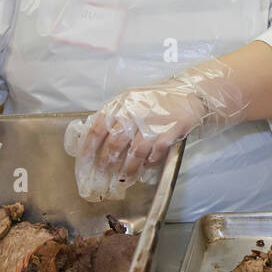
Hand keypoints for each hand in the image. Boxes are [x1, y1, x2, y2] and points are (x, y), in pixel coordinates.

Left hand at [64, 59, 247, 201]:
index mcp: (120, 105)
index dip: (88, 151)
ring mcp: (152, 122)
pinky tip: (146, 167)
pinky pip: (156, 153)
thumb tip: (91, 140)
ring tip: (123, 180)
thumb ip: (113, 117)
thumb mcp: (129, 101)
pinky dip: (149, 163)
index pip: (96, 129)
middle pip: (114, 145)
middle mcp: (134, 112)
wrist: (188, 92)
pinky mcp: (170, 130)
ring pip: (134, 153)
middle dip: (106, 166)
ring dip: (128, 170)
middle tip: (102, 179)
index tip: (84, 167)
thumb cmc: (155, 99)